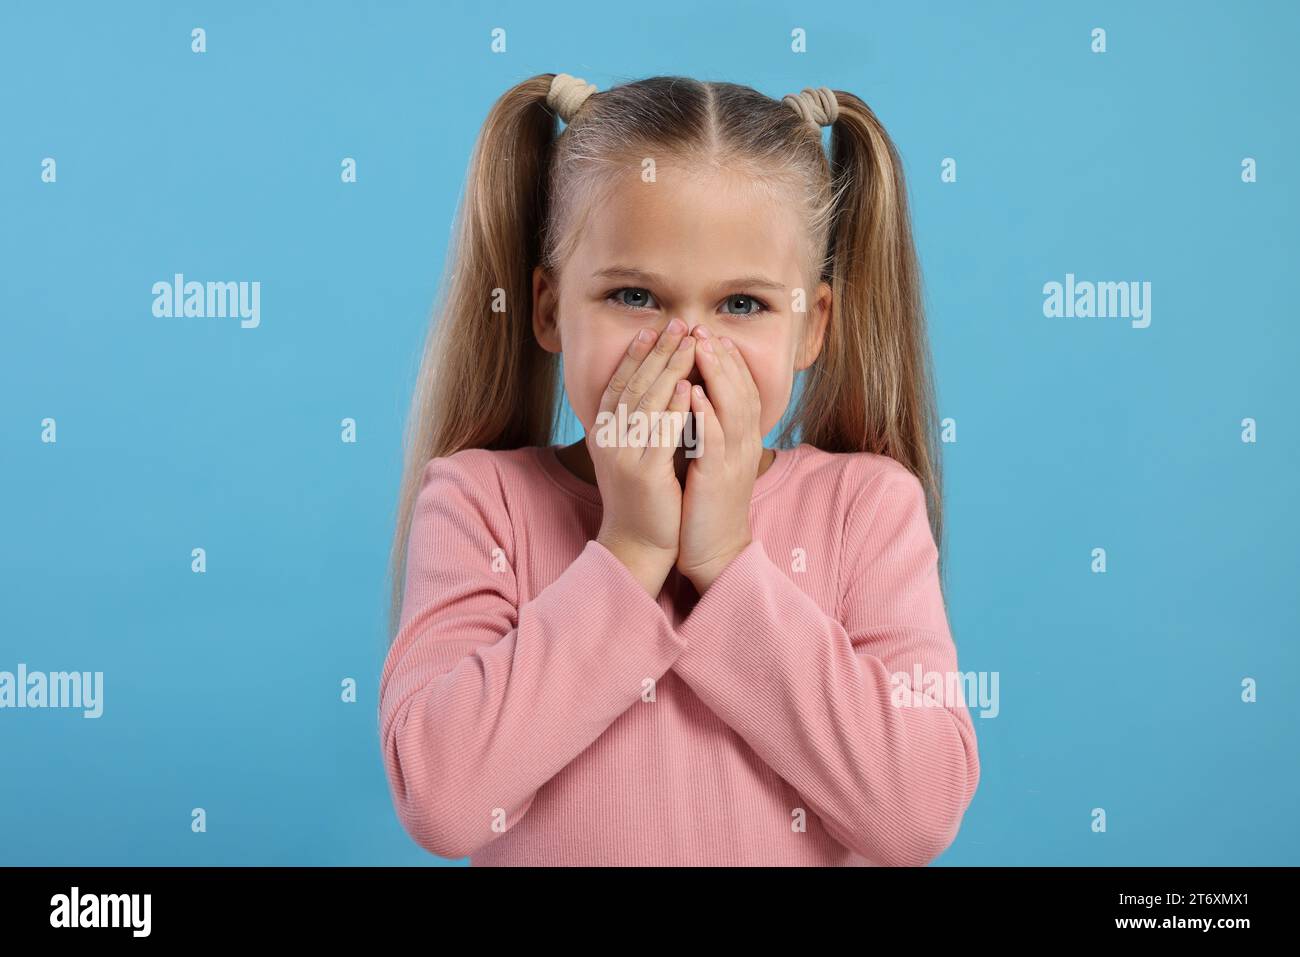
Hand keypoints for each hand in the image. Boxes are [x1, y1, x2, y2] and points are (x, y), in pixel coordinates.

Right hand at [589, 317, 695, 596]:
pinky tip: (689, 387)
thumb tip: (656, 385)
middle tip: (677, 324)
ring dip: (669, 369)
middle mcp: (608, 440)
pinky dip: (675, 407)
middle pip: (634, 385)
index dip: (636, 355)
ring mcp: (623, 456)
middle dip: (657, 352)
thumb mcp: (634, 451)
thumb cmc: (644, 496)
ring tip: (689, 343)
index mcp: (604, 432)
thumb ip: (639, 421)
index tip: (654, 329)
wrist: (637, 543)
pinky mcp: (644, 474)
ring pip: (648, 403)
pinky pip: (661, 433)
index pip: (620, 383)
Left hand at [677, 328, 763, 592]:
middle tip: (702, 329)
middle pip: (741, 390)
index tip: (710, 334)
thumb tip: (695, 395)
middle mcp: (744, 445)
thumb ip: (709, 428)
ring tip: (701, 348)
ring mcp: (733, 462)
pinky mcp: (717, 480)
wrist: (714, 551)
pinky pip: (715, 442)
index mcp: (742, 439)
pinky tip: (695, 396)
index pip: (741, 388)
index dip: (728, 360)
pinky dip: (706, 416)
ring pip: (732, 409)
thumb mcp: (712, 459)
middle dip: (722, 358)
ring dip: (717, 376)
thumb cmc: (706, 504)